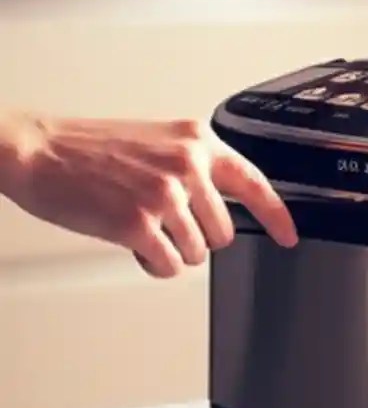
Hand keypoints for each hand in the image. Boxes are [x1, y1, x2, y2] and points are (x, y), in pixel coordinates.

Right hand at [1, 115, 297, 277]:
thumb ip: (195, 167)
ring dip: (171, 250)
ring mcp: (166, 196)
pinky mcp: (140, 224)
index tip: (288, 236)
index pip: (254, 182)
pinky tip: (132, 242)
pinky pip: (168, 266)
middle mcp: (188, 165)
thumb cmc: (89, 149)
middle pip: (223, 232)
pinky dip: (152, 263)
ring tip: (139, 223)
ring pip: (197, 253)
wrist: (38, 151)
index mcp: (196, 141)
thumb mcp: (157, 142)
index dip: (277, 216)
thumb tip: (223, 205)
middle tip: (161, 220)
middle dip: (196, 237)